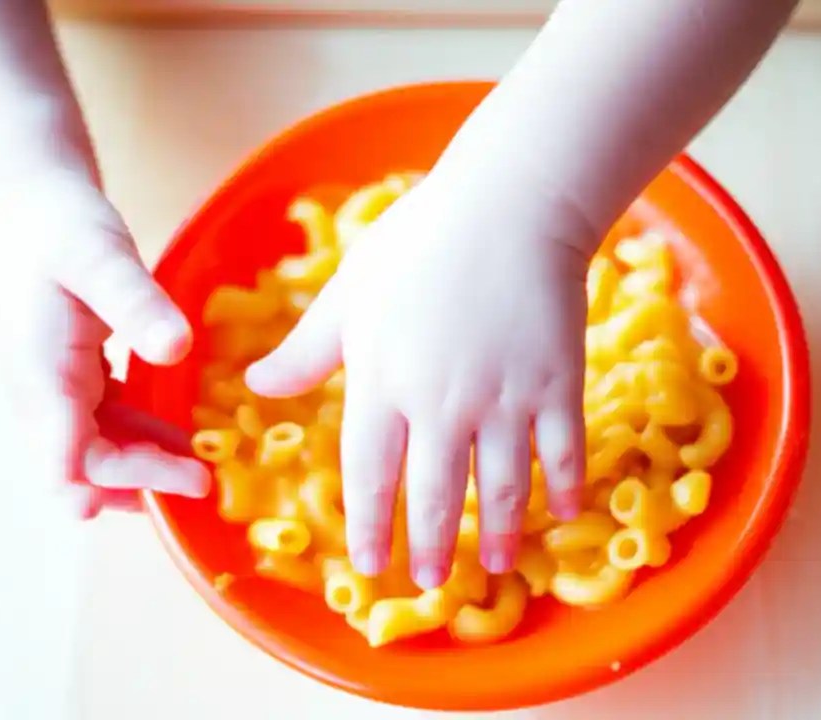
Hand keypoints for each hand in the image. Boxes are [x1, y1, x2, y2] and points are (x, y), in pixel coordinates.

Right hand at [0, 168, 209, 517]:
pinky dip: (142, 437)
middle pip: (88, 468)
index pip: (81, 459)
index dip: (135, 477)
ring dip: (144, 466)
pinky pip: (106, 425)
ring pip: (96, 452)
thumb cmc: (58, 229)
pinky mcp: (74, 381)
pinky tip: (182, 434)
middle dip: (143, 484)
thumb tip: (175, 348)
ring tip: (203, 467)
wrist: (24, 209)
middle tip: (206, 481)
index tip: (192, 479)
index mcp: (42, 377)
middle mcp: (43, 396)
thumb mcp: (100, 256)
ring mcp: (55, 391)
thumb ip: (135, 302)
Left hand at [246, 171, 591, 587]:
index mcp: (383, 381)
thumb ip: (307, 349)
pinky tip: (564, 514)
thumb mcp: (348, 293)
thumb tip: (256, 382)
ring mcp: (505, 397)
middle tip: (427, 583)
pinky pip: (563, 450)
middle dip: (430, 546)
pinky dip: (565, 487)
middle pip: (435, 493)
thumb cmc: (419, 243)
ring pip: (502, 486)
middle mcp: (442, 402)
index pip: (369, 474)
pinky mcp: (557, 383)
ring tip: (497, 566)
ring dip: (499, 533)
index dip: (368, 527)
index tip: (368, 568)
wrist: (510, 204)